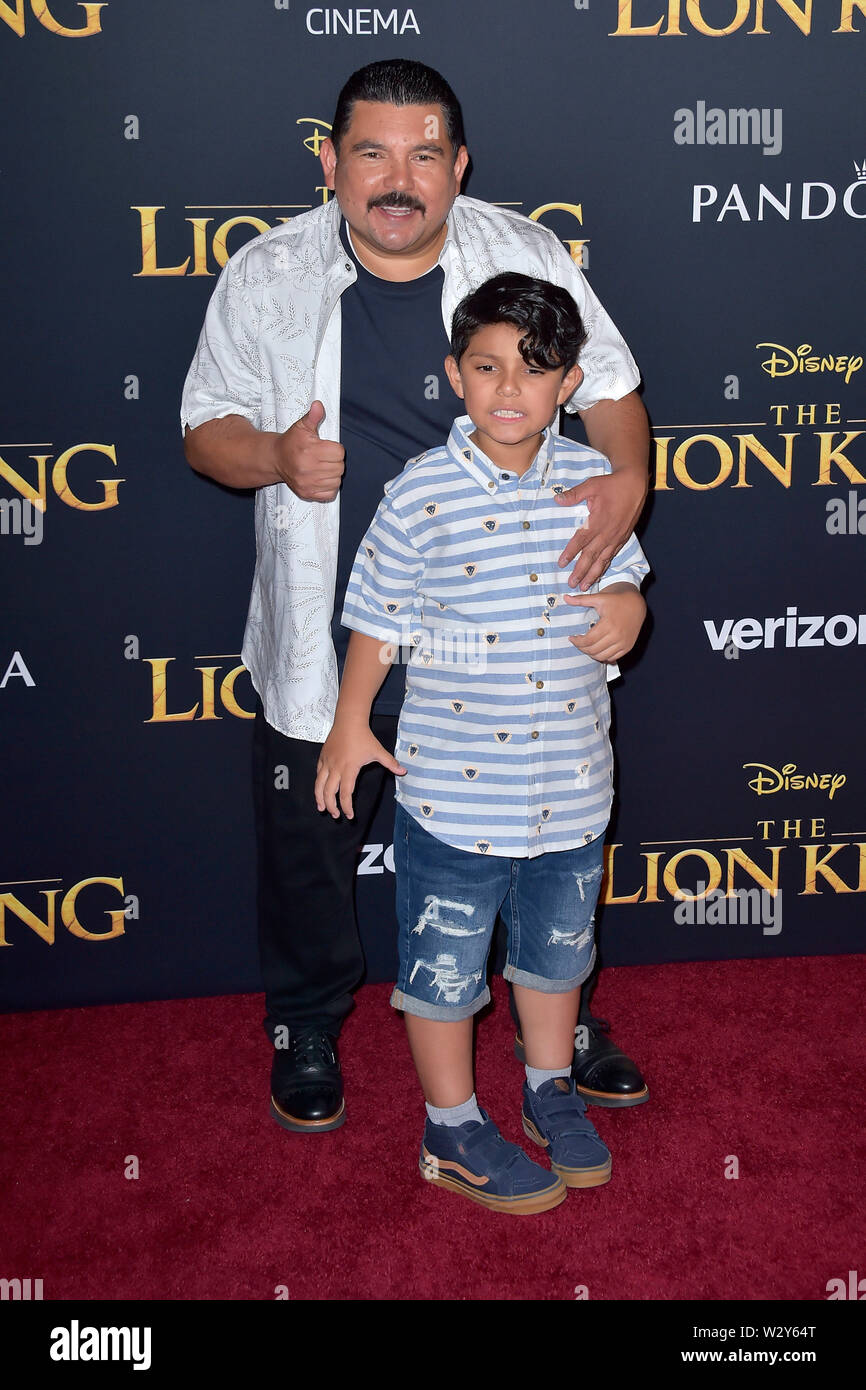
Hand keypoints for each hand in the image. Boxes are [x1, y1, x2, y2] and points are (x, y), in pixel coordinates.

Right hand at [275, 400, 344, 501]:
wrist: (276, 459)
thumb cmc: (290, 443)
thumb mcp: (301, 426)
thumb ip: (313, 417)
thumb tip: (318, 406)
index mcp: (310, 451)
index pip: (339, 452)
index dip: (335, 449)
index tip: (326, 448)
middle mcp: (308, 468)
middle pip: (339, 467)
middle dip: (334, 461)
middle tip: (324, 458)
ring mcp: (308, 483)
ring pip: (336, 480)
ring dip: (332, 474)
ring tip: (322, 467)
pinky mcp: (307, 493)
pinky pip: (330, 493)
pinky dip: (329, 487)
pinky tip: (321, 478)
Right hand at [315, 717, 406, 818]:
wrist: (349, 720)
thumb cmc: (364, 737)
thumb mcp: (378, 751)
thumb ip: (390, 763)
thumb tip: (404, 772)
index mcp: (349, 768)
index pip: (346, 792)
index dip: (346, 806)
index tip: (349, 815)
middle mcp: (336, 767)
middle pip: (329, 792)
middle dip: (331, 806)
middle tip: (336, 815)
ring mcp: (327, 762)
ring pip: (319, 784)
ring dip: (319, 798)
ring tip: (321, 808)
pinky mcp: (322, 757)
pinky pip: (318, 773)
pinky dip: (318, 784)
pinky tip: (320, 790)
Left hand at [555, 468, 645, 590]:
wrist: (635, 485)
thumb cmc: (612, 485)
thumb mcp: (591, 485)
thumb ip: (574, 495)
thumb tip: (557, 499)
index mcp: (598, 522)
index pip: (581, 541)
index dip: (570, 553)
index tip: (561, 563)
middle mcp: (607, 533)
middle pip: (591, 556)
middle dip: (581, 571)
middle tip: (572, 584)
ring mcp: (616, 537)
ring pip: (603, 560)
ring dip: (593, 574)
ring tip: (585, 586)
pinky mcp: (623, 538)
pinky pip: (612, 556)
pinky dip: (605, 566)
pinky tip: (599, 573)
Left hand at [564, 586, 645, 663]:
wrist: (637, 603)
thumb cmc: (616, 600)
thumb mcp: (599, 598)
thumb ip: (581, 600)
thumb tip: (565, 598)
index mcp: (608, 624)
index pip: (588, 640)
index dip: (577, 642)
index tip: (572, 638)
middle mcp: (617, 635)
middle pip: (593, 650)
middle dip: (582, 648)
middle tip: (578, 642)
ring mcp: (623, 643)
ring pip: (602, 657)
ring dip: (591, 654)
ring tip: (586, 646)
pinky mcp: (628, 646)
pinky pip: (612, 658)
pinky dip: (603, 656)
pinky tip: (597, 649)